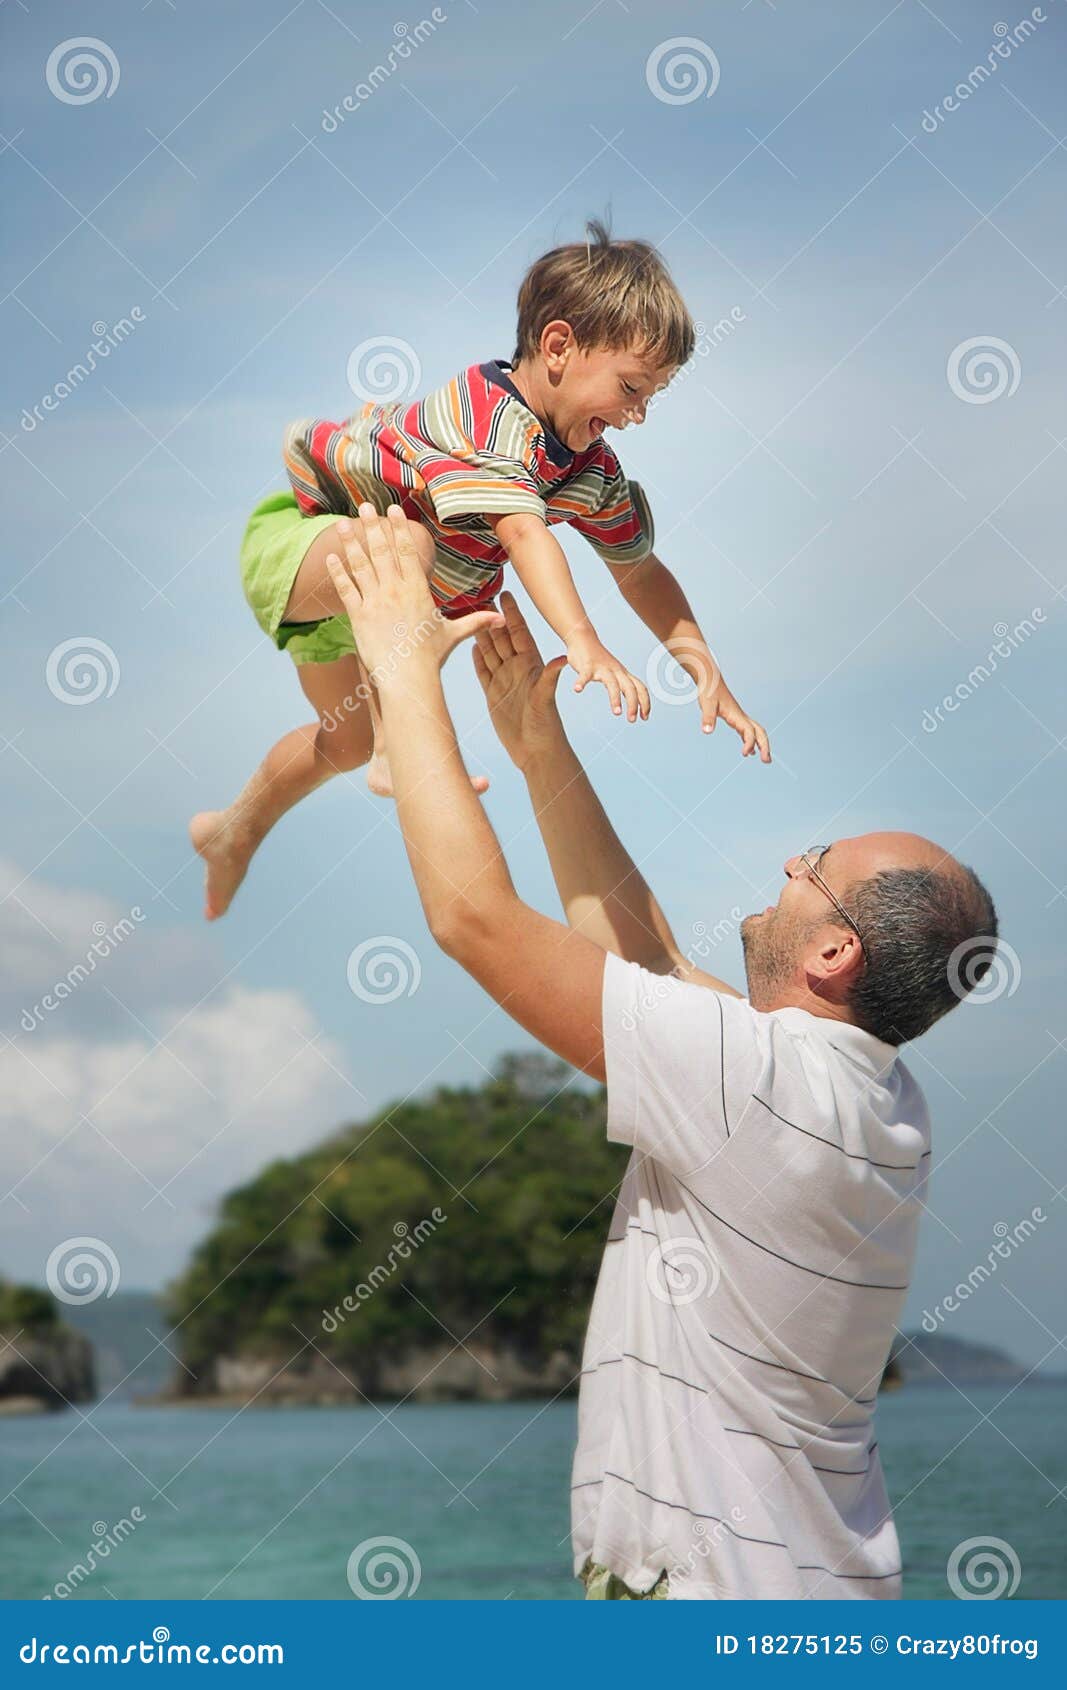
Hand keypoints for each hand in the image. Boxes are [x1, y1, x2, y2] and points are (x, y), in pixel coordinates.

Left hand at [324, 504, 504, 675]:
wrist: (408, 677)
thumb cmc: (431, 658)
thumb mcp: (454, 635)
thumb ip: (475, 622)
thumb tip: (501, 620)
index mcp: (417, 590)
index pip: (407, 551)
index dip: (399, 528)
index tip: (393, 510)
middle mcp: (395, 591)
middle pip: (382, 551)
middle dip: (373, 525)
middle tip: (365, 505)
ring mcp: (375, 602)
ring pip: (360, 564)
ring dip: (351, 541)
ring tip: (342, 522)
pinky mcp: (358, 616)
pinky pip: (345, 589)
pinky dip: (337, 571)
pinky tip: (330, 556)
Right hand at [472, 592, 569, 768]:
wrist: (536, 751)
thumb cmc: (546, 727)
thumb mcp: (546, 701)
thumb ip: (550, 678)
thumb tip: (561, 659)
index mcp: (532, 666)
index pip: (520, 634)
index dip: (513, 615)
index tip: (506, 594)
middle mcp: (518, 670)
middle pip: (503, 639)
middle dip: (493, 618)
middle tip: (482, 596)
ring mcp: (505, 681)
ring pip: (491, 652)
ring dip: (483, 634)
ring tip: (472, 615)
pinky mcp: (494, 695)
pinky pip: (484, 672)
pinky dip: (478, 659)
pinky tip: (471, 645)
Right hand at [566, 632, 650, 722]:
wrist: (584, 637)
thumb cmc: (598, 658)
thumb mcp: (615, 671)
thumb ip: (622, 684)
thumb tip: (633, 700)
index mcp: (623, 674)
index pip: (640, 688)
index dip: (645, 702)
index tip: (645, 717)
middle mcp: (616, 671)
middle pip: (630, 688)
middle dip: (633, 704)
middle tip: (632, 720)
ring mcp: (602, 668)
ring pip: (612, 684)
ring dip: (615, 698)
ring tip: (617, 712)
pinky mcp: (587, 665)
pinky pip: (585, 675)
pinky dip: (581, 682)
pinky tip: (576, 690)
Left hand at [699, 672, 770, 761]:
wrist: (710, 680)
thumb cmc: (708, 691)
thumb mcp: (706, 705)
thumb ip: (708, 718)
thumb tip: (707, 731)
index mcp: (737, 715)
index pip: (749, 732)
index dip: (749, 743)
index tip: (744, 754)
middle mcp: (741, 717)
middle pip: (760, 732)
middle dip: (765, 746)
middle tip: (767, 761)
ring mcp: (739, 717)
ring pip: (756, 732)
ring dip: (761, 745)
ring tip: (764, 759)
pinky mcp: (735, 718)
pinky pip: (747, 732)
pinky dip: (750, 742)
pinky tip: (748, 752)